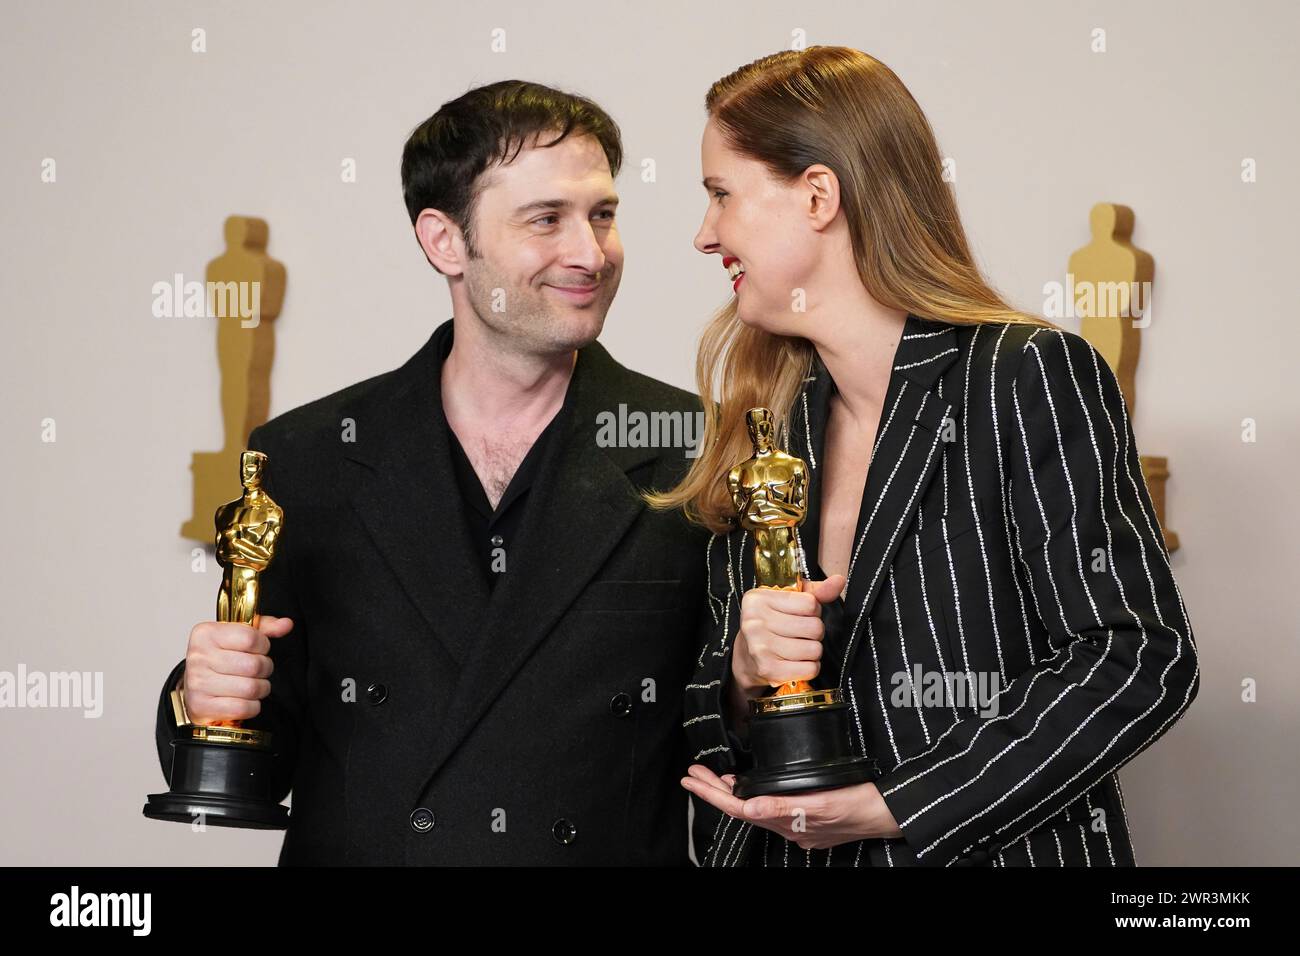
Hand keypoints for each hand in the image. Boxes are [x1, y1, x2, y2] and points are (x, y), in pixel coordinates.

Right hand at [181, 616, 293, 724]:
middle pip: (254, 665)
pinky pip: (243, 708)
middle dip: (265, 668)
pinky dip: (252, 706)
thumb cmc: (220, 659)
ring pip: (251, 688)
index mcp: (206, 634)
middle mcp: (199, 657)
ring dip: (260, 688)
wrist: (196, 688)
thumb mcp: (239, 636)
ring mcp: (198, 683)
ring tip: (252, 684)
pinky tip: (244, 699)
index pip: (250, 638)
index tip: (258, 649)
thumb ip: (264, 627)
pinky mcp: (202, 707)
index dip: (263, 645)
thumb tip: (286, 624)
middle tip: (258, 669)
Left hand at [681, 763, 902, 848]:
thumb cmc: (862, 804)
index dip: (713, 795)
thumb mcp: (824, 803)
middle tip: (692, 774)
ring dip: (730, 793)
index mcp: (789, 822)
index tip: (693, 779)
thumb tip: (750, 808)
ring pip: (754, 807)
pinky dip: (754, 795)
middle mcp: (789, 825)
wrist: (890, 812)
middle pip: (741, 808)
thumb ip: (786, 807)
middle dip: (714, 791)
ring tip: (711, 778)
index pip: (740, 809)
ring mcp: (797, 822)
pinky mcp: (807, 815)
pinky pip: (770, 807)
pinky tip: (748, 787)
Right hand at [731, 574, 844, 695]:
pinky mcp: (769, 670)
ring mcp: (760, 648)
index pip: (810, 604)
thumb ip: (815, 591)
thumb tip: (839, 580)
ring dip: (812, 651)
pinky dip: (809, 667)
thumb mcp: (788, 601)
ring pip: (815, 649)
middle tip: (800, 634)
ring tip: (797, 648)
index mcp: (758, 599)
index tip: (800, 615)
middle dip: (814, 632)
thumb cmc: (771, 623)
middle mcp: (755, 622)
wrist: (746, 658)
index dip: (813, 611)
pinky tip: (796, 662)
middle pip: (815, 627)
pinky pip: (810, 668)